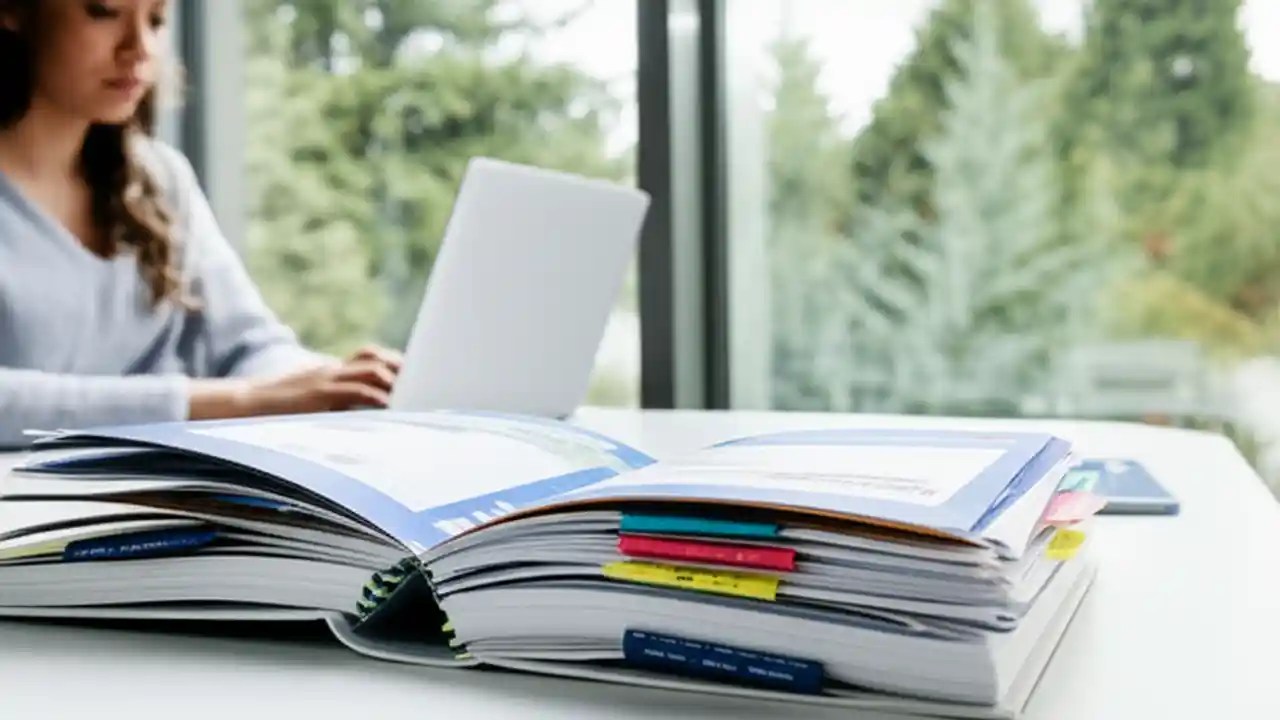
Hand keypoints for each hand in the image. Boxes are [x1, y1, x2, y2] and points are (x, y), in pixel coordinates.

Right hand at [188, 344, 404, 418]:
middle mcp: (331, 371)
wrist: (241, 404)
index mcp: (331, 371)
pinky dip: (374, 398)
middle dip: (402, 370)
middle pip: (376, 358)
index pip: (370, 357)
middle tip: (425, 386)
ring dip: (394, 382)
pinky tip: (389, 408)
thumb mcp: (310, 402)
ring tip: (414, 398)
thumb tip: (362, 416)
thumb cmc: (276, 409)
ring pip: (370, 370)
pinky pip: (353, 392)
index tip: (418, 376)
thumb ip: (335, 404)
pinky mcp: (317, 395)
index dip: (395, 363)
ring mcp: (324, 380)